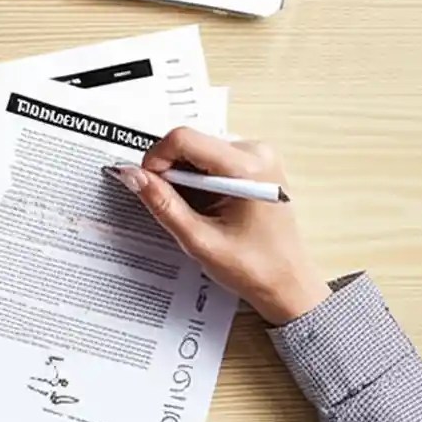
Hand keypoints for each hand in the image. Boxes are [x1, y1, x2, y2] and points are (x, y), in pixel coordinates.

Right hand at [108, 128, 328, 324]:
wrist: (287, 283)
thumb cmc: (255, 267)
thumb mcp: (199, 240)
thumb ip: (163, 204)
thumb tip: (134, 176)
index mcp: (248, 169)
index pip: (184, 139)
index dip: (156, 158)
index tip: (147, 184)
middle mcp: (256, 153)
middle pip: (190, 142)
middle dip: (171, 172)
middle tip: (175, 207)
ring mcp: (257, 156)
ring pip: (197, 150)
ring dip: (185, 177)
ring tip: (197, 212)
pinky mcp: (253, 163)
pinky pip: (210, 158)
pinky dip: (198, 179)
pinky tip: (207, 206)